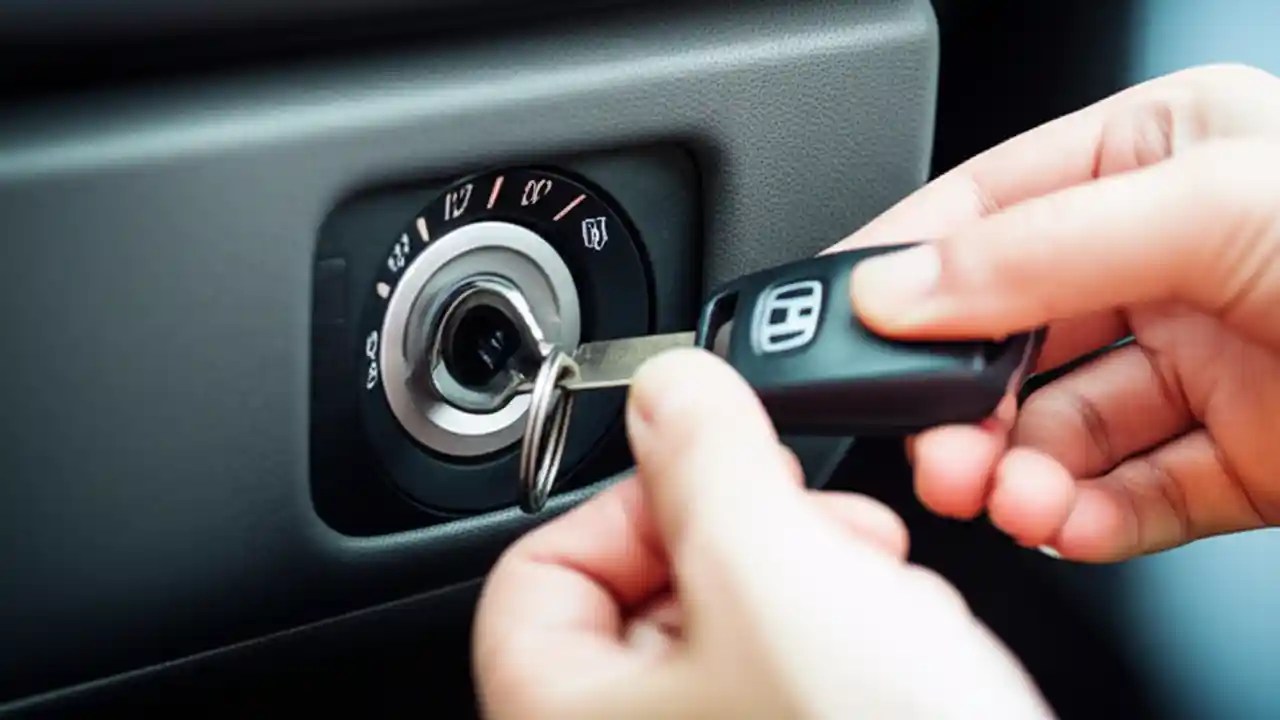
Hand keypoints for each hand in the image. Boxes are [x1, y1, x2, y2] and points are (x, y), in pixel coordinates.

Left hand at [473, 349, 1050, 718]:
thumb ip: (707, 459)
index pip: (538, 573)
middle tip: (822, 532)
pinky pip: (803, 680)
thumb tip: (669, 389)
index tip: (714, 477)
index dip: (630, 503)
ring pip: (744, 633)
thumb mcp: (779, 577)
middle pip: (653, 595)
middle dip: (755, 540)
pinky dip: (861, 645)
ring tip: (889, 604)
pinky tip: (915, 651)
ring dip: (824, 588)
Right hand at [836, 63, 1279, 561]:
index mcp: (1161, 158)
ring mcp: (1205, 365)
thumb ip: (1043, 248)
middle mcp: (1173, 259)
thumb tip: (905, 285)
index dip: (905, 263)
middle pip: (1014, 332)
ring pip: (1061, 426)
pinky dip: (1083, 520)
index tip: (840, 318)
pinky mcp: (1239, 462)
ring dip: (1017, 467)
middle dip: (965, 393)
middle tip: (933, 439)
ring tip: (1001, 492)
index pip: (988, 206)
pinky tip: (1064, 522)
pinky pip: (1129, 496)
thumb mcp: (1224, 207)